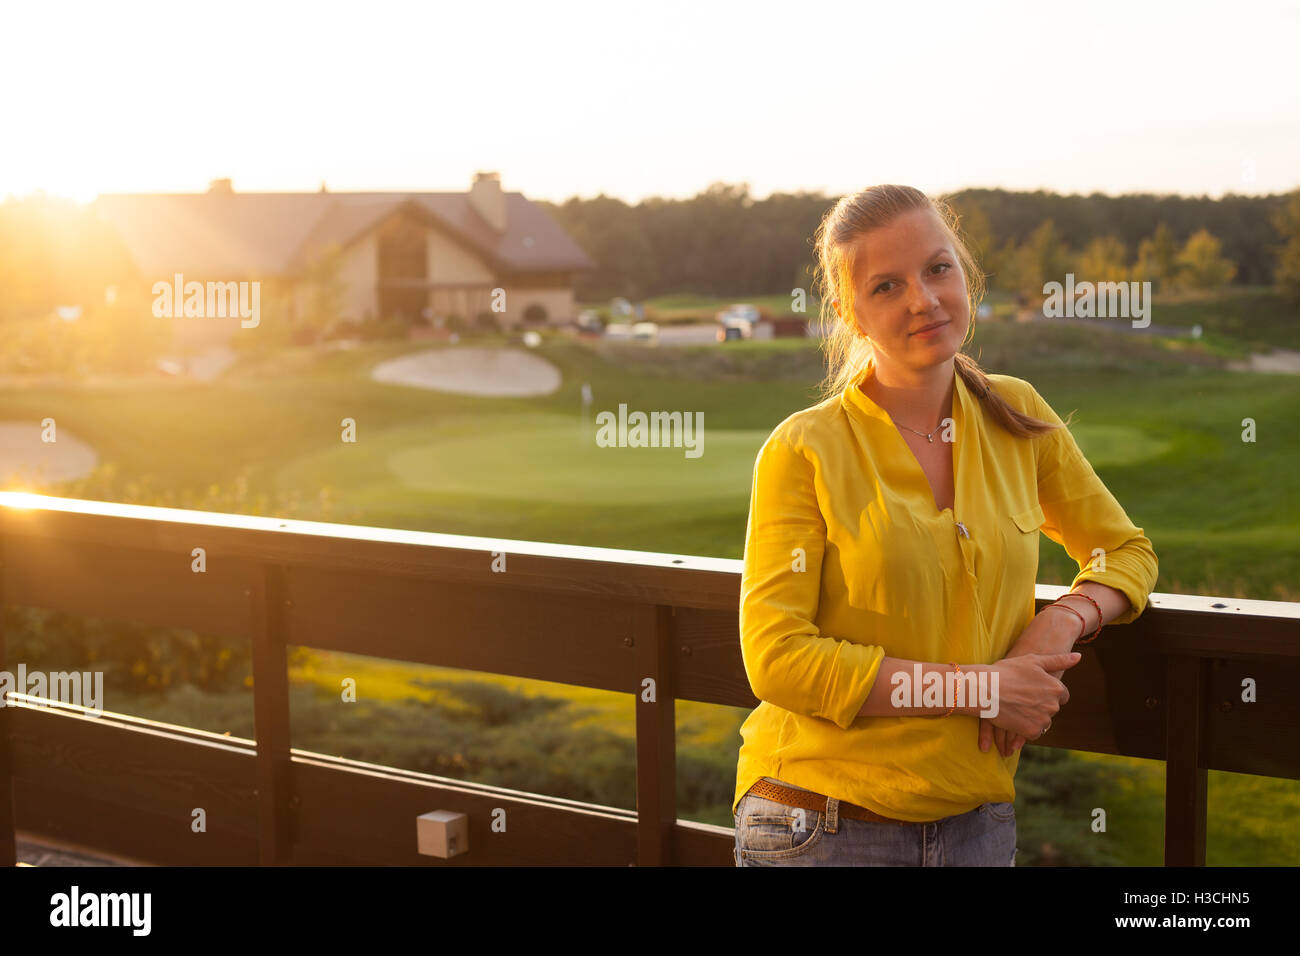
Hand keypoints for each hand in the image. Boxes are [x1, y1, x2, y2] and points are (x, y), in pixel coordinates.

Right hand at [980, 608, 1080, 755]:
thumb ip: (1058, 660)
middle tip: (1020, 697)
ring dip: (1032, 716)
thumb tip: (1079, 657)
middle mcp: (1054, 706)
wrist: (985, 689)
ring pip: (1042, 721)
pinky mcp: (1032, 732)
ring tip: (1014, 707)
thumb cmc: (1006, 671)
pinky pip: (1032, 732)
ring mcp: (1043, 720)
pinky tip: (1012, 716)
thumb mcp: (1032, 660)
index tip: (1033, 690)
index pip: (1062, 695)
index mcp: (1056, 688)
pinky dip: (1023, 727)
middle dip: (1040, 705)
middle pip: (1051, 708)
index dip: (1048, 692)